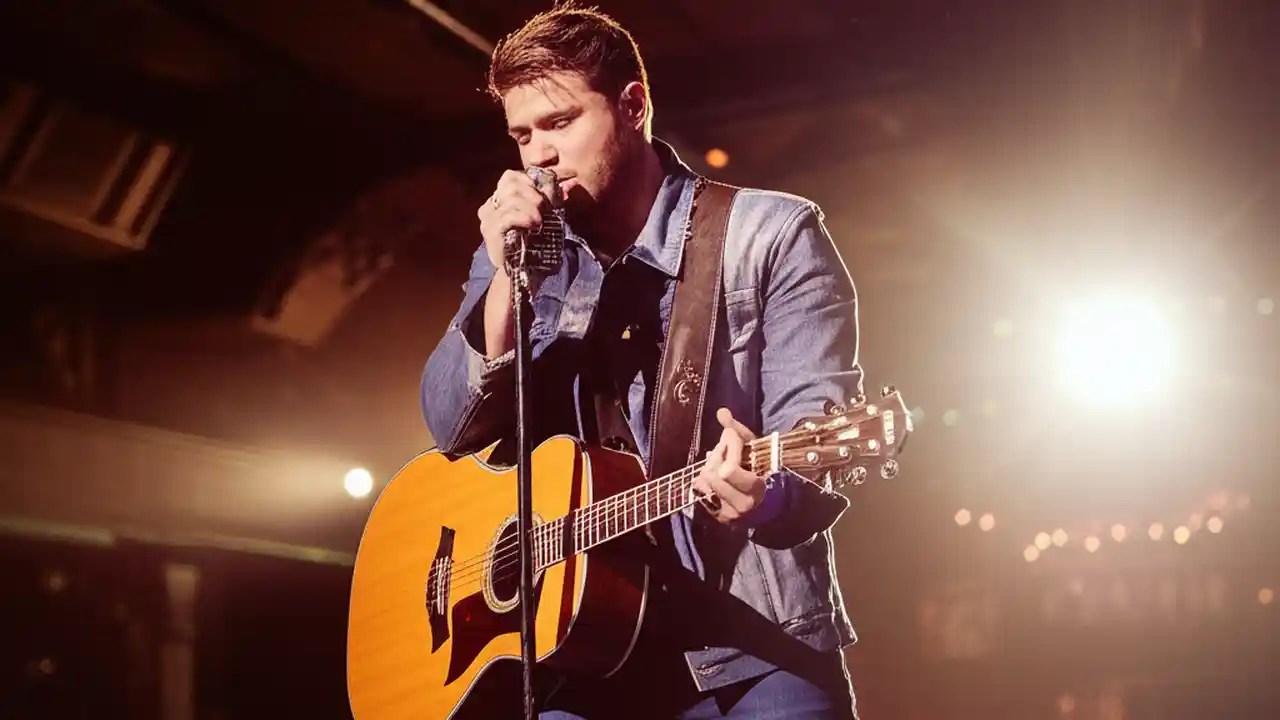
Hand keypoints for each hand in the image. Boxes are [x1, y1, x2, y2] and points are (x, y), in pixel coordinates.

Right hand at [476, 169, 554, 270]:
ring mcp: (488, 218)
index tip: (545, 194)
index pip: (510, 176)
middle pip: (511, 184)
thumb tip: (566, 182)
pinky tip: (532, 224)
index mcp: (500, 199)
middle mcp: (490, 206)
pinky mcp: (490, 231)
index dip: (530, 180)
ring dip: (530, 208)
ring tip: (539, 221)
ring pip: (510, 198)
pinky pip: (507, 215)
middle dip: (533, 194)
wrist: (525, 273)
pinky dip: (523, 217)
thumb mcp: (546, 216)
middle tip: (543, 209)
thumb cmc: (534, 244)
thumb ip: (551, 198)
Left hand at [692, 408, 765, 523]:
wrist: (761, 502)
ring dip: (709, 467)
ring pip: (706, 482)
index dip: (729, 448)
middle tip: (723, 450)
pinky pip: (699, 491)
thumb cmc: (757, 470)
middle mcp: (744, 505)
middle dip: (717, 457)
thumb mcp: (752, 449)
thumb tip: (722, 412)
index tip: (730, 436)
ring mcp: (729, 513)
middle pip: (715, 474)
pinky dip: (704, 480)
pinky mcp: (717, 517)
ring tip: (720, 463)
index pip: (730, 469)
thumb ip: (737, 430)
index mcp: (757, 488)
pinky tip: (715, 477)